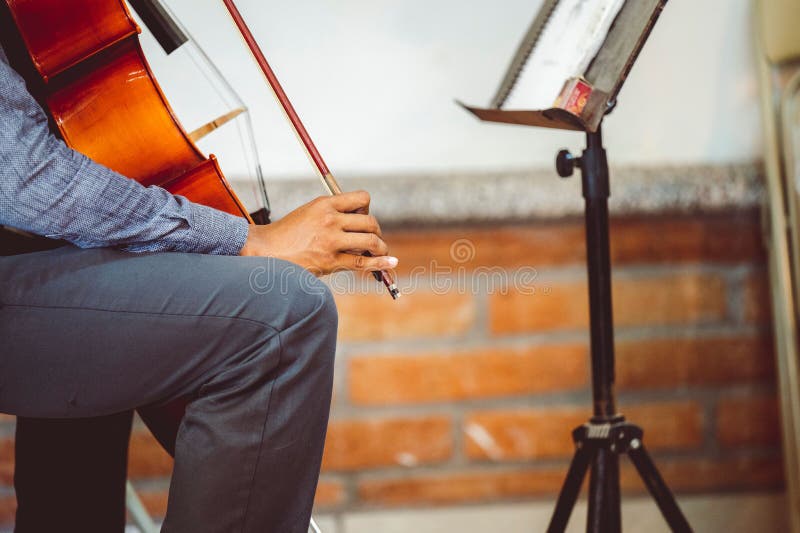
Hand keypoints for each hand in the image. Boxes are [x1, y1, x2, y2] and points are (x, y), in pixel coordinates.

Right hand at [239, 190, 397, 275]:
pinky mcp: (331, 260)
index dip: (367, 210)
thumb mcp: (309, 213)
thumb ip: (333, 215)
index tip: (363, 220)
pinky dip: (380, 263)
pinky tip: (390, 263)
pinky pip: (363, 261)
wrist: (265, 251)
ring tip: (381, 253)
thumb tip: (360, 225)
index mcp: (325, 204)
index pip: (362, 198)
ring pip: (371, 240)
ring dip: (380, 248)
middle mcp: (330, 219)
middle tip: (373, 240)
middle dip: (376, 232)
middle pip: (370, 221)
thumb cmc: (287, 234)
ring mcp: (331, 240)